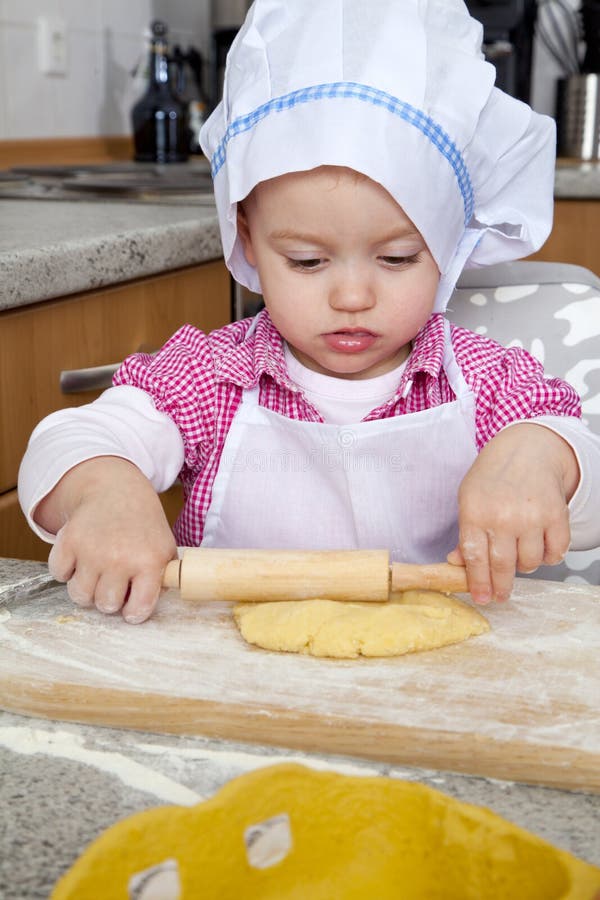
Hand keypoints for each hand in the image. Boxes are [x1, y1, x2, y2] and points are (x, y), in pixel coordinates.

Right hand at [35, 457, 176, 622]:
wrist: (116, 490)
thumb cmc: (142, 524)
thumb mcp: (164, 547)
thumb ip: (162, 578)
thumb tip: (152, 606)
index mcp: (149, 562)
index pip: (138, 609)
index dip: (134, 612)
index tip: (132, 607)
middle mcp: (120, 559)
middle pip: (105, 605)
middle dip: (109, 598)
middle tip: (114, 581)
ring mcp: (92, 551)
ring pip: (80, 596)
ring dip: (87, 588)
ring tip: (97, 571)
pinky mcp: (68, 541)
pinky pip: (59, 574)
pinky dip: (66, 569)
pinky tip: (81, 557)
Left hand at [448, 424, 578, 603]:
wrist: (527, 450)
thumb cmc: (493, 477)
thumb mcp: (468, 499)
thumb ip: (465, 533)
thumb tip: (456, 564)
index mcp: (475, 512)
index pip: (474, 558)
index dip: (478, 583)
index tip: (481, 598)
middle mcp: (503, 516)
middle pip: (501, 566)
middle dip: (500, 587)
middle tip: (500, 595)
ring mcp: (532, 517)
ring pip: (529, 563)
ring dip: (523, 567)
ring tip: (518, 555)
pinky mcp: (556, 515)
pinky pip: (555, 552)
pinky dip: (548, 557)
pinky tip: (539, 547)